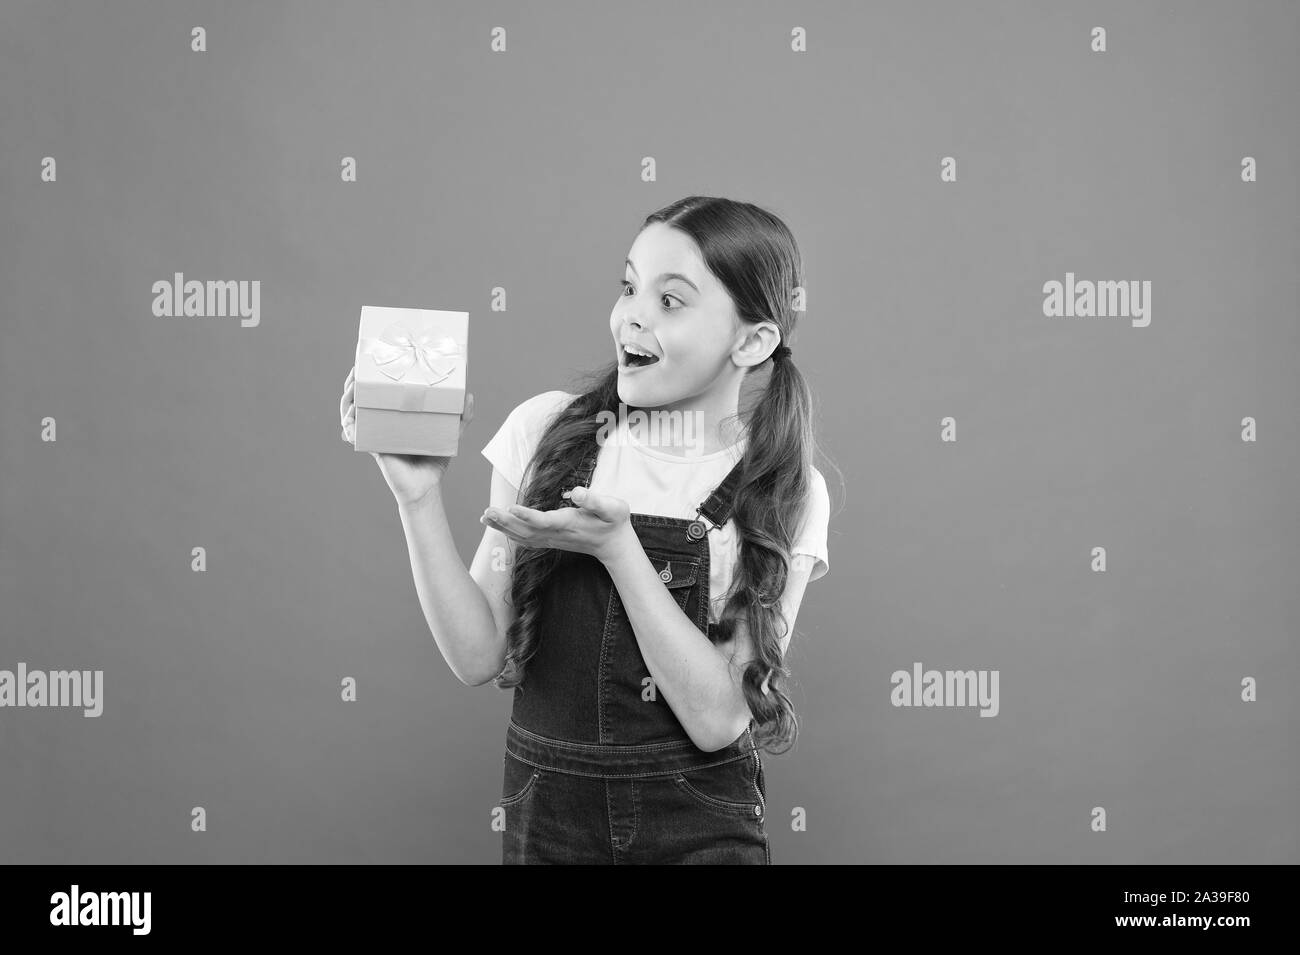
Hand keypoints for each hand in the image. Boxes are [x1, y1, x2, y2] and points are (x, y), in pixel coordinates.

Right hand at [339, 365, 475, 507]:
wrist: (426, 487)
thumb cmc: (435, 461)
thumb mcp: (451, 434)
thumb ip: (462, 417)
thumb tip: (469, 396)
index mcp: (396, 417)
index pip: (378, 393)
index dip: (371, 379)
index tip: (371, 363)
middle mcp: (381, 424)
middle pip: (359, 399)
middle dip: (354, 382)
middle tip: (357, 369)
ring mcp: (374, 435)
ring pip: (351, 412)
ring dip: (347, 397)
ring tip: (352, 386)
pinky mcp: (372, 447)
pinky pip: (354, 433)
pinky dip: (349, 423)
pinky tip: (352, 413)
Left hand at [480, 485, 633, 564]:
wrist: (614, 544)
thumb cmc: (613, 521)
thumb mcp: (612, 507)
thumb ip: (595, 500)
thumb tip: (577, 492)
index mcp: (569, 523)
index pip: (544, 521)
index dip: (527, 515)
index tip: (511, 508)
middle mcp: (556, 534)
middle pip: (526, 530)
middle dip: (505, 521)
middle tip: (487, 513)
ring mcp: (552, 539)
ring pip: (523, 535)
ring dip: (503, 527)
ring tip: (485, 518)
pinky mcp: (550, 540)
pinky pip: (526, 539)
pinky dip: (511, 533)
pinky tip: (500, 527)